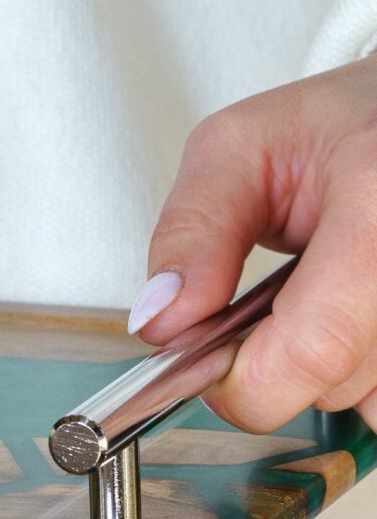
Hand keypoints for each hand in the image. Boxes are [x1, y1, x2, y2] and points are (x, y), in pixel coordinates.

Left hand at [137, 56, 376, 431]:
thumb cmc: (341, 123)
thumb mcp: (238, 147)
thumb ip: (192, 232)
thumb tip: (161, 320)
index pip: (314, 346)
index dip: (243, 378)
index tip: (201, 361)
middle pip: (332, 381)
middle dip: (269, 360)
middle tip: (256, 301)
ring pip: (361, 395)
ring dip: (316, 364)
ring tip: (310, 293)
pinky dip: (348, 366)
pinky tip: (336, 313)